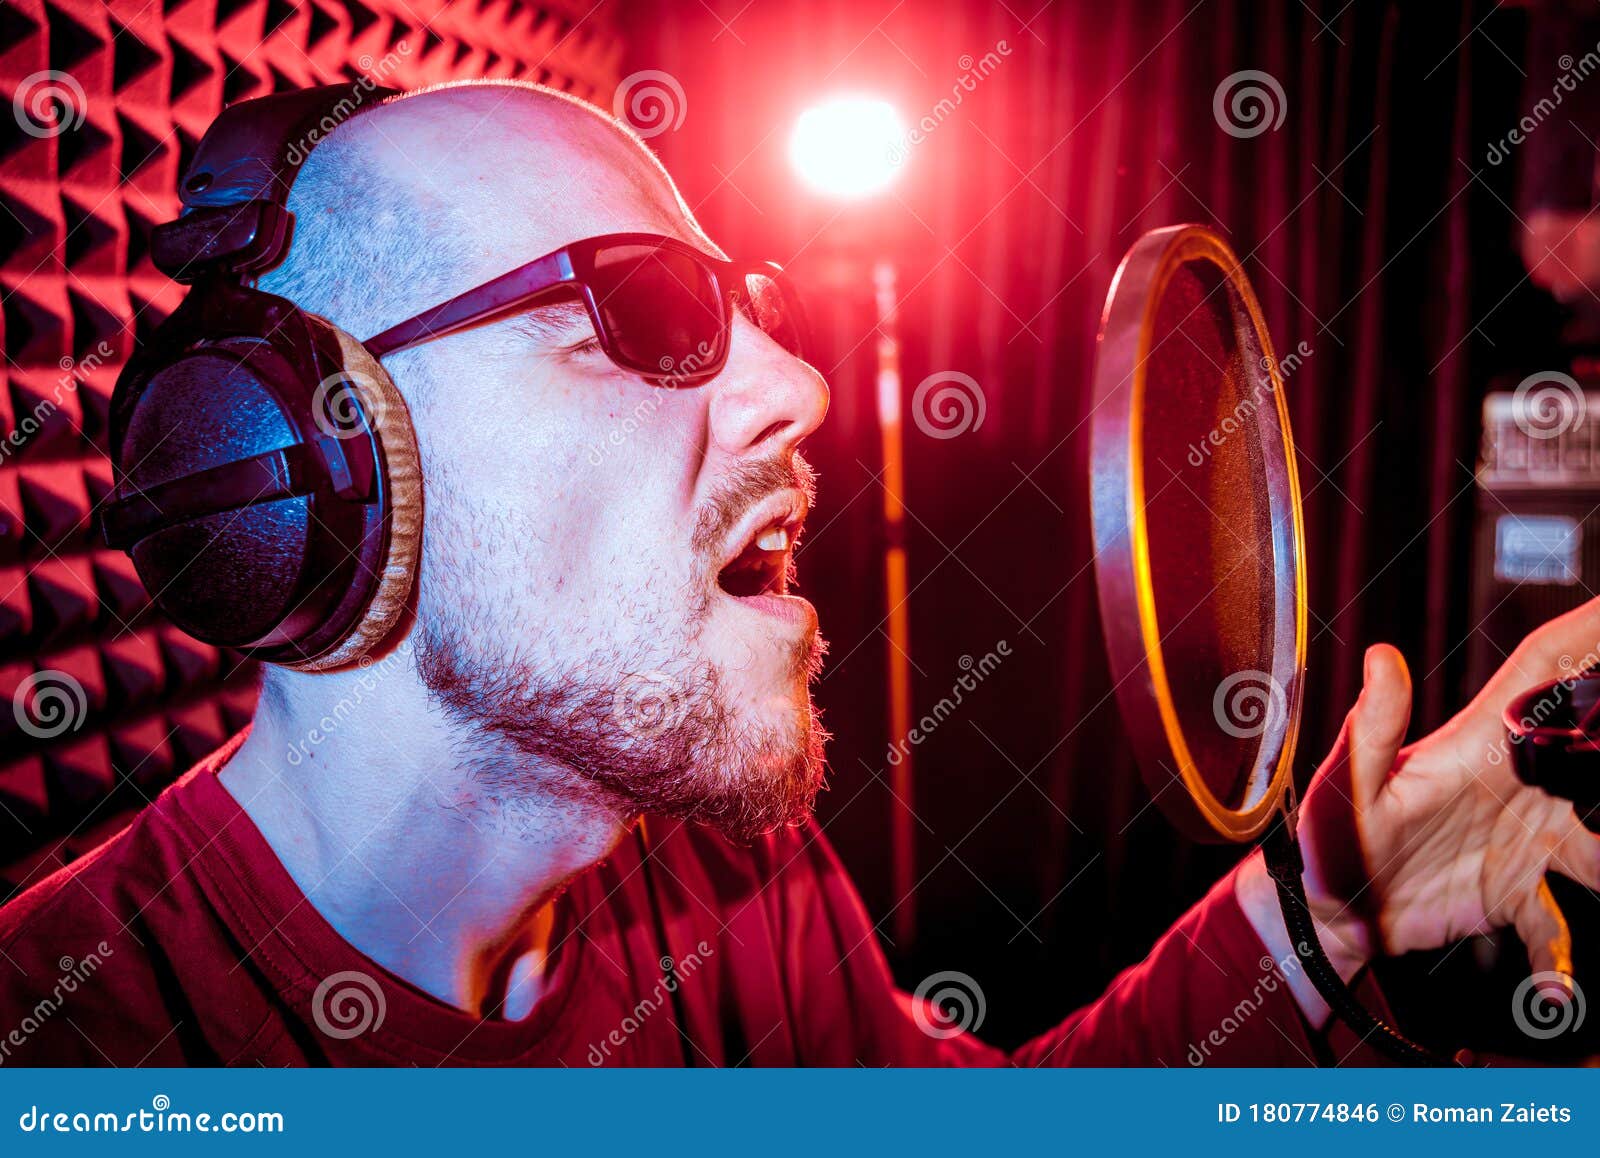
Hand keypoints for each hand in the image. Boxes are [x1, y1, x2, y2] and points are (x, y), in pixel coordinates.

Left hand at [1292, 606, 1599, 994]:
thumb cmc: (1326, 836)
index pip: (1548, 669)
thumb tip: (1380, 656)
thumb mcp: (1347, 782)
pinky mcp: (1520, 895)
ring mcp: (1528, 839)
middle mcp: (1519, 782)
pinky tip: (1560, 993)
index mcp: (1482, 742)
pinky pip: (1561, 926)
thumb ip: (1374, 726)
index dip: (1593, 631)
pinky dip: (1566, 959)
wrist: (1325, 913)